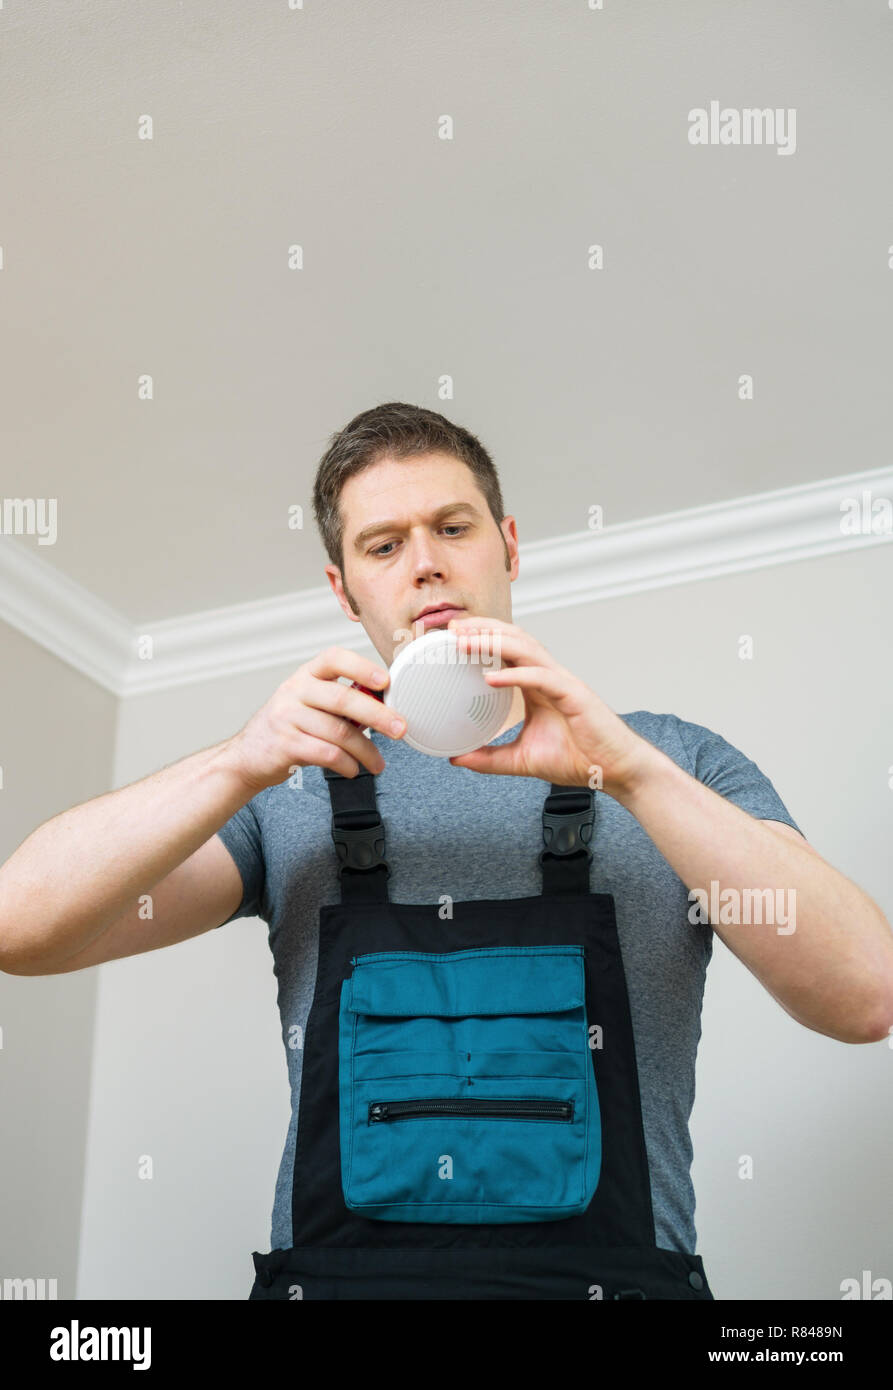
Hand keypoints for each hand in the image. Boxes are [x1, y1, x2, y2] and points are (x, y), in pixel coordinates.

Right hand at [225, 647, 405, 793]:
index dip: (362, 667)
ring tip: (377, 763)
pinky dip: (347, 764)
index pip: (334, 658)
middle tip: (400, 728)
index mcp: (305, 676)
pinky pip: (327, 754)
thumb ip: (340, 702)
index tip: (385, 681)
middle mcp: (294, 691)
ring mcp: (287, 717)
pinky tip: (353, 769)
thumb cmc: (287, 728)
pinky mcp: (285, 745)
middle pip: (343, 699)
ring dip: (366, 751)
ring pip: (339, 732)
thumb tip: (385, 707)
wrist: (246, 756)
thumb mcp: (309, 704)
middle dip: (378, 715)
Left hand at [446, 615, 653, 798]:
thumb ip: (490, 758)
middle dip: (483, 629)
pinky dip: (517, 674)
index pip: (507, 650)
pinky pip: (542, 678)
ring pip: (526, 650)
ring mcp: (563, 683)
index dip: (481, 638)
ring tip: (466, 642)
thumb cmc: (580, 759)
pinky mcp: (575, 697)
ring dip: (494, 642)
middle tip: (452, 628)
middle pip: (514, 639)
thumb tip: (456, 759)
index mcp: (538, 685)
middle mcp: (550, 677)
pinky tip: (493, 678)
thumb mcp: (523, 760)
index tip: (452, 636)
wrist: (616, 772)